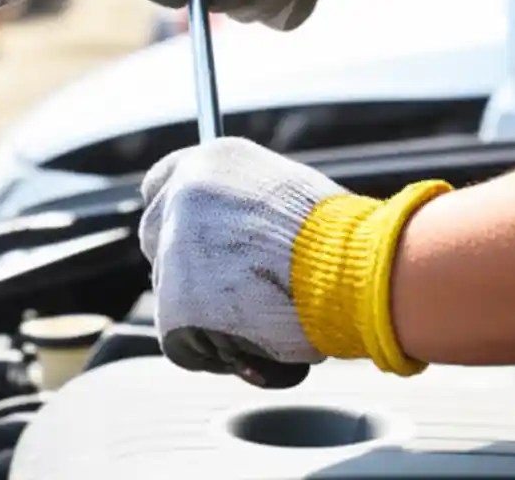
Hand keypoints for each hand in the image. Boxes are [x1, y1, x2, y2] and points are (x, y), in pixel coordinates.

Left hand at [139, 138, 449, 384]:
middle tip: (233, 289)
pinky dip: (214, 353)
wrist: (360, 273)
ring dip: (208, 313)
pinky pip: (182, 342)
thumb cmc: (346, 244)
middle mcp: (182, 197)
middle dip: (187, 268)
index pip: (160, 185)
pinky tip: (254, 342)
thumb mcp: (286, 198)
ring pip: (172, 295)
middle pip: (155, 238)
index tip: (186, 236)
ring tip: (268, 312)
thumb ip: (243, 208)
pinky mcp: (176, 303)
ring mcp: (174, 249)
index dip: (173, 216)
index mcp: (211, 162)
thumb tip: (229, 230)